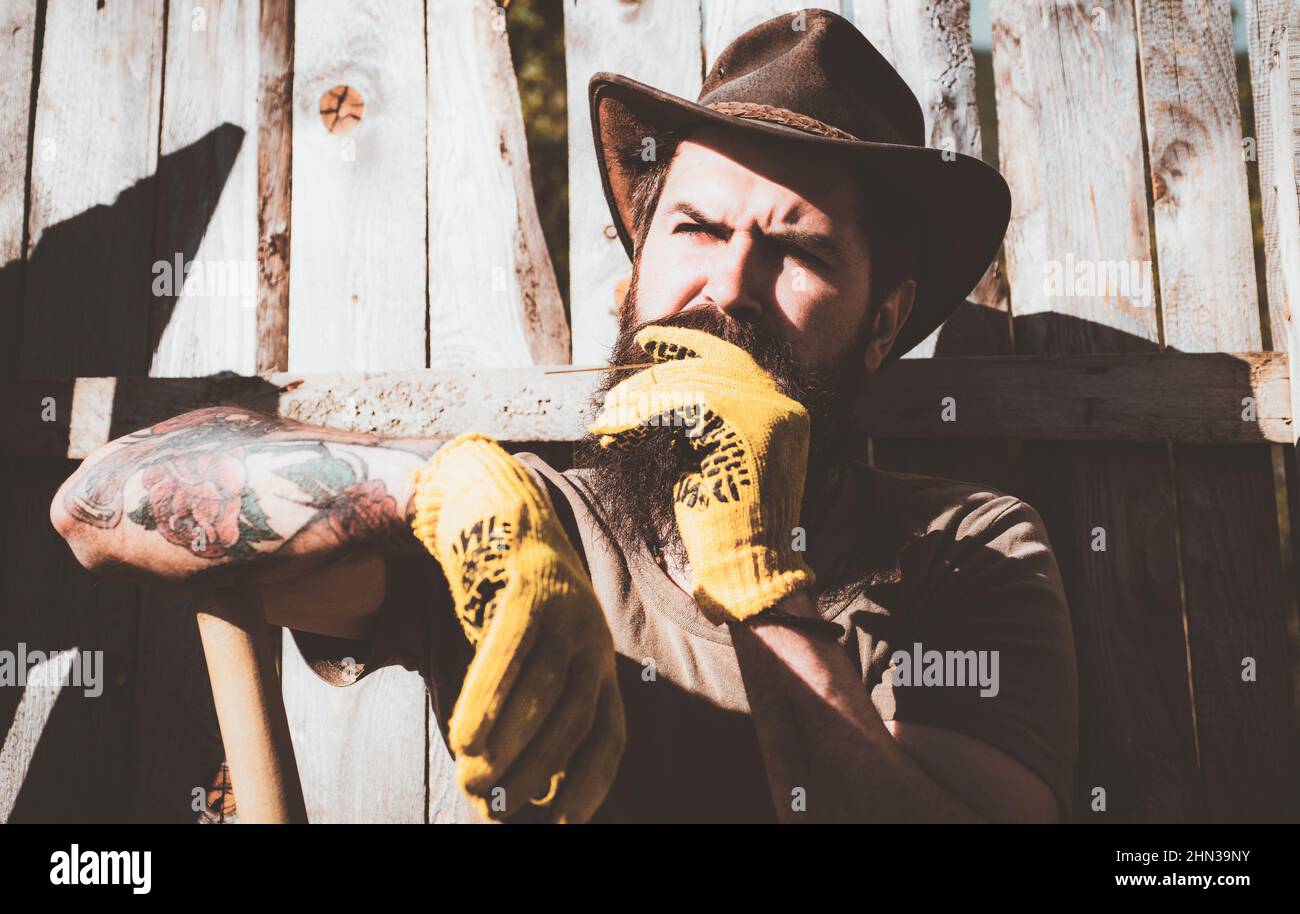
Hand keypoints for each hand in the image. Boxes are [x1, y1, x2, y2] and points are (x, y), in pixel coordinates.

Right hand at [410, 434, 624, 822]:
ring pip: (543, 687)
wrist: (497, 510)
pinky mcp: (531, 584)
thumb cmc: (504, 602)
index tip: (562, 825)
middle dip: (536, 770)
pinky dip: (489, 696)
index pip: (609, 736)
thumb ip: (514, 713)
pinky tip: (466, 734)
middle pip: (574, 718)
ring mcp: (566, 609)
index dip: (589, 784)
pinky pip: (511, 649)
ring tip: (474, 780)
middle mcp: (592, 639)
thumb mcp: (525, 657)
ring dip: (509, 741)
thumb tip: (490, 788)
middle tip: (492, 806)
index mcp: (598, 663)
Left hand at [588, 325, 814, 623]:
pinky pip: (675, 408)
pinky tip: (615, 432)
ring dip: (637, 403)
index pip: (731, 360)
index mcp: (784, 410)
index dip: (687, 345)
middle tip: (613, 398)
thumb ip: (702, 421)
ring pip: (685, 386)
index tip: (648, 340)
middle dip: (649, 382)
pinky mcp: (736, 429)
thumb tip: (655, 390)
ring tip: (608, 421)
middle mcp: (779, 406)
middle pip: (703, 370)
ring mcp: (763, 415)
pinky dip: (638, 419)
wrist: (749, 565)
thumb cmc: (727, 523)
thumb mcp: (717, 457)